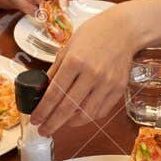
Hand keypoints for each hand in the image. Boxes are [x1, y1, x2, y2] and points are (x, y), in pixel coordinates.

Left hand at [32, 7, 138, 135]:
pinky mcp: (118, 89)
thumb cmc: (94, 34)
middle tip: (44, 131)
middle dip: (52, 123)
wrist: (124, 30)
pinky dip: (87, 117)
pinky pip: (100, 111)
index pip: (54, 94)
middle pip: (68, 108)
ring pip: (85, 114)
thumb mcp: (68, 47)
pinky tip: (77, 116)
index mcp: (75, 62)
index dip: (43, 111)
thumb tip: (42, 91)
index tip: (36, 120)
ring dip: (69, 123)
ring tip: (60, 123)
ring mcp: (107, 84)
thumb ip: (55, 70)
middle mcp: (91, 74)